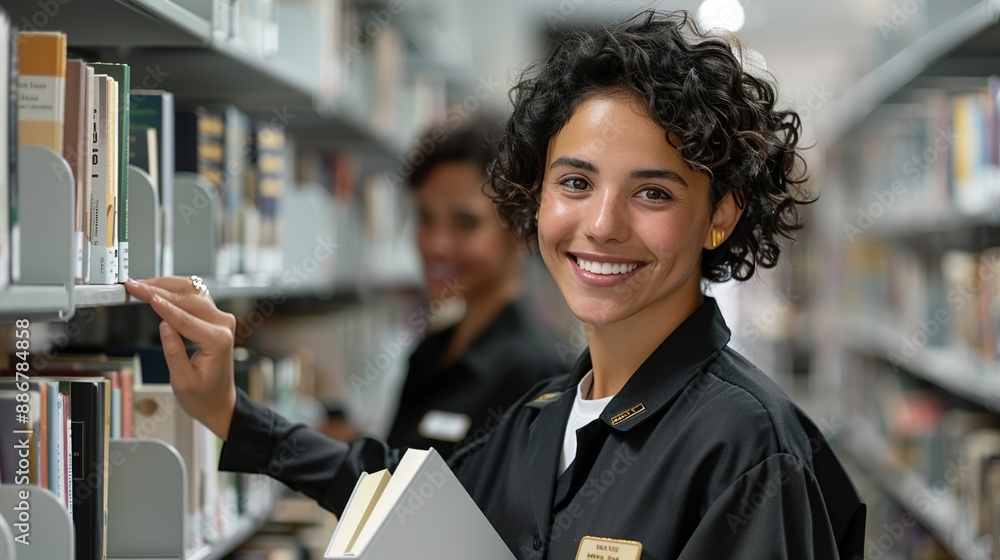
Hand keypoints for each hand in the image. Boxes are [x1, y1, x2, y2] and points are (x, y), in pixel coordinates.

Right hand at [124, 276, 237, 439]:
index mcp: (217, 341)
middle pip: (188, 299)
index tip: (142, 293)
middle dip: (158, 289)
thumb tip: (163, 325)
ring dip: (167, 285)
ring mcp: (221, 320)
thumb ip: (173, 351)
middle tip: (133, 286)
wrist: (219, 401)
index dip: (161, 304)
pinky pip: (195, 297)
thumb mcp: (182, 380)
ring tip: (141, 285)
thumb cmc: (203, 396)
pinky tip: (157, 289)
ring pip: (193, 292)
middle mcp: (223, 326)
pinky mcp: (215, 318)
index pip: (184, 318)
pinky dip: (175, 290)